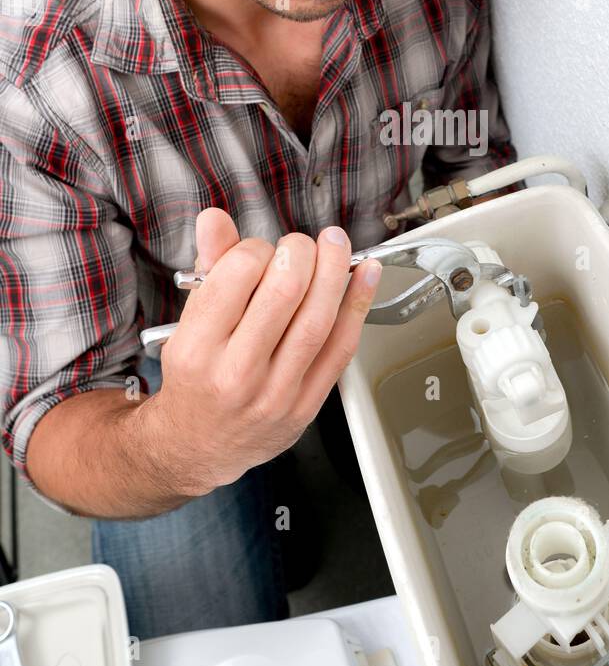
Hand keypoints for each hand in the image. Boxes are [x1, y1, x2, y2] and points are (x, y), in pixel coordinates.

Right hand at [152, 209, 381, 493]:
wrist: (198, 445)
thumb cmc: (196, 378)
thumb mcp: (187, 322)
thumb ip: (208, 267)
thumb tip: (215, 220)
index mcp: (197, 347)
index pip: (236, 276)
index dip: (256, 248)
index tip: (260, 250)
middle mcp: (235, 373)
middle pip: (284, 293)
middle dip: (301, 253)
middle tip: (302, 245)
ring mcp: (274, 393)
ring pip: (317, 320)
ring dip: (335, 271)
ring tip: (336, 245)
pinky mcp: (306, 404)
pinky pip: (340, 348)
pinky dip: (358, 306)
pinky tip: (365, 276)